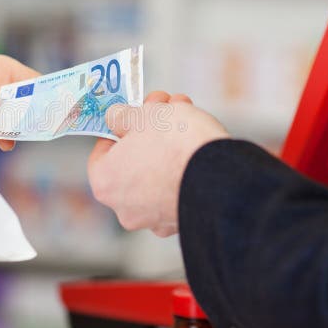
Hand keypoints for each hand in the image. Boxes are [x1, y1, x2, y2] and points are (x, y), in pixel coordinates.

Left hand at [87, 91, 228, 236]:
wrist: (224, 180)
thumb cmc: (176, 146)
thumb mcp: (142, 115)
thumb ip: (121, 116)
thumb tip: (115, 117)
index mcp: (106, 183)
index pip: (102, 151)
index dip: (120, 125)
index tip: (136, 110)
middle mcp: (126, 208)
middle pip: (132, 160)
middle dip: (148, 129)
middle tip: (164, 105)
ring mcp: (156, 219)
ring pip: (156, 173)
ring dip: (168, 143)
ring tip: (186, 114)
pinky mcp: (183, 221)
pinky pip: (177, 189)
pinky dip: (184, 168)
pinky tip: (197, 145)